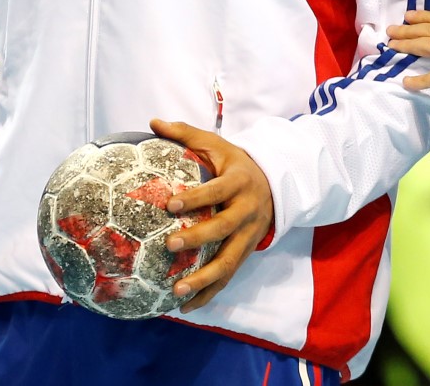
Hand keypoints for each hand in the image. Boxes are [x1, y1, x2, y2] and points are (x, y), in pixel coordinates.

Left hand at [149, 118, 273, 311]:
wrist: (277, 183)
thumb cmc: (236, 163)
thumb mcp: (218, 144)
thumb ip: (186, 134)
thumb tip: (152, 122)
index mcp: (240, 182)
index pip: (218, 191)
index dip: (197, 198)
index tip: (170, 204)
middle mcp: (248, 211)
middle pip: (225, 228)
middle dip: (198, 238)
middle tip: (170, 245)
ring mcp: (249, 235)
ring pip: (229, 260)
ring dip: (204, 278)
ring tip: (177, 291)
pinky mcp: (246, 253)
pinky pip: (228, 277)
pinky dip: (208, 293)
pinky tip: (185, 307)